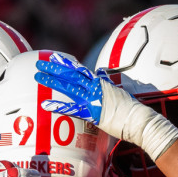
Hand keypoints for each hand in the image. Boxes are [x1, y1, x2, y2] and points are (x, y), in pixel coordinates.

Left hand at [35, 53, 177, 156]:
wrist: (138, 118)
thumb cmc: (130, 109)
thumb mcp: (118, 92)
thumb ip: (107, 83)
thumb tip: (100, 75)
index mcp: (100, 82)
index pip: (80, 70)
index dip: (67, 63)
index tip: (56, 57)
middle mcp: (94, 87)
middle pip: (70, 74)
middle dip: (54, 68)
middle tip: (40, 63)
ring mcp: (92, 98)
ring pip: (68, 86)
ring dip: (52, 80)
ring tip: (38, 76)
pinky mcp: (91, 112)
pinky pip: (71, 109)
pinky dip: (58, 107)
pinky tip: (45, 105)